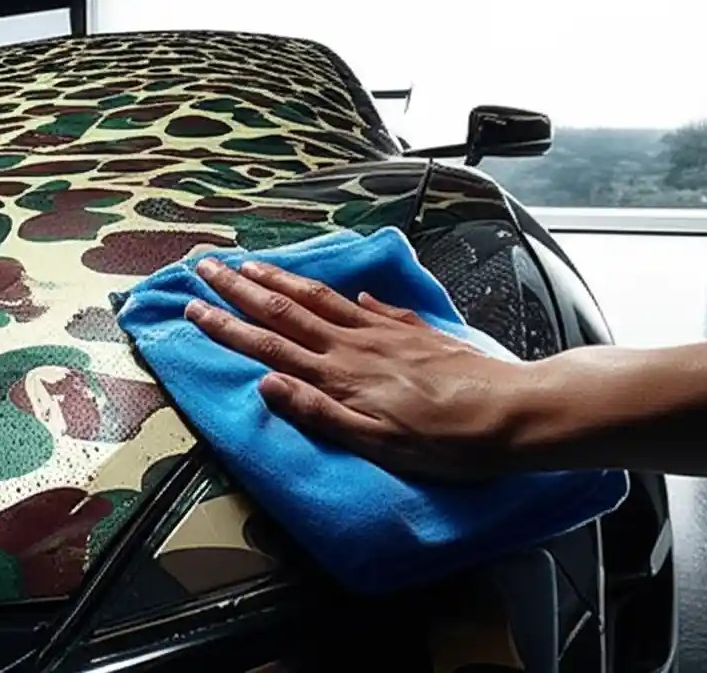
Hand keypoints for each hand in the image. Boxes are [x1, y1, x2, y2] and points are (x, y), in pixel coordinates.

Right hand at [184, 258, 534, 478]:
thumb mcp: (376, 443)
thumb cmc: (446, 442)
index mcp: (339, 375)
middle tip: (205, 266)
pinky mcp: (412, 331)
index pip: (268, 344)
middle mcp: (354, 346)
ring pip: (320, 298)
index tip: (193, 307)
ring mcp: (383, 333)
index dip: (226, 326)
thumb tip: (266, 385)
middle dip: (239, 287)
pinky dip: (347, 294)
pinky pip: (369, 304)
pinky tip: (345, 288)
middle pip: (285, 309)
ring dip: (280, 278)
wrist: (513, 413)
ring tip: (251, 262)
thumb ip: (319, 413)